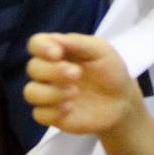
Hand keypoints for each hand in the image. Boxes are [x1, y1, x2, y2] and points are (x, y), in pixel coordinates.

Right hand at [24, 33, 143, 135]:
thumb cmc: (110, 69)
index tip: (57, 54)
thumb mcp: (100, 50)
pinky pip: (39, 114)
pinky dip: (52, 112)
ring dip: (50, 93)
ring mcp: (49, 94)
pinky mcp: (53, 115)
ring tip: (75, 93)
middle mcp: (49, 71)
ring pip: (30, 92)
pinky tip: (70, 108)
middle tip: (76, 74)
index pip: (36, 44)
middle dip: (52, 71)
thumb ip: (77, 43)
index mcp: (57, 50)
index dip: (41, 47)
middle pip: (33, 68)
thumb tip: (54, 39)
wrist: (122, 100)